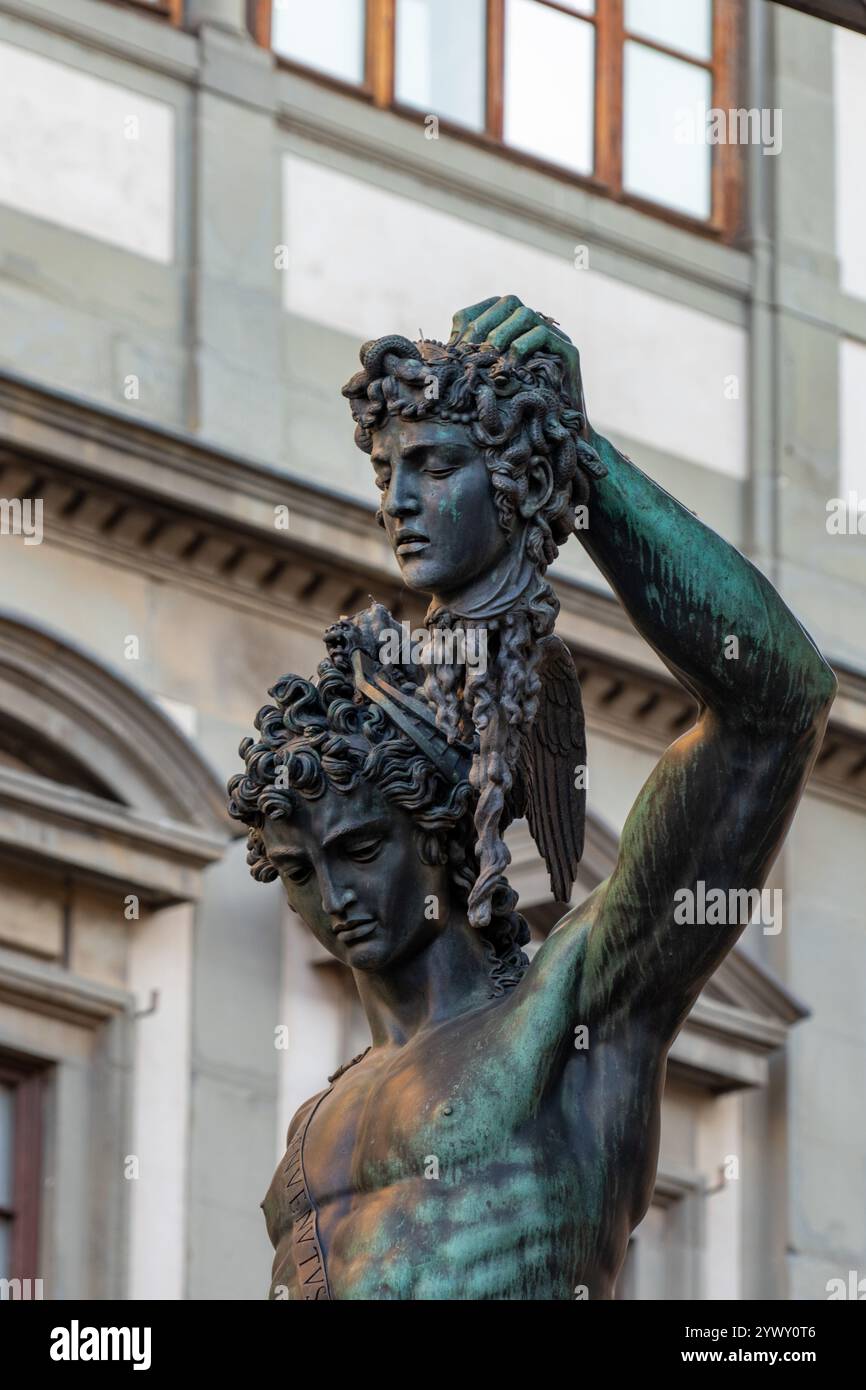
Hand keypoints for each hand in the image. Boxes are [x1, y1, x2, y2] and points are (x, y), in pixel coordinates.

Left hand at [448, 295, 587, 427]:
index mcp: (517, 333)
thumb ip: (471, 368)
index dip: (469, 322)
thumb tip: (440, 358)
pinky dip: (521, 347)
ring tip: (491, 359)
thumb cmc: (520, 418)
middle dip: (484, 325)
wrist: (558, 440)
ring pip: (525, 313)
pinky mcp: (568, 353)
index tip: (455, 347)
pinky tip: (510, 368)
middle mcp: (536, 329)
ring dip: (501, 334)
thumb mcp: (489, 389)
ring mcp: (554, 338)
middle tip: (471, 352)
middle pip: (507, 302)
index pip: (488, 307)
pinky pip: (543, 335)